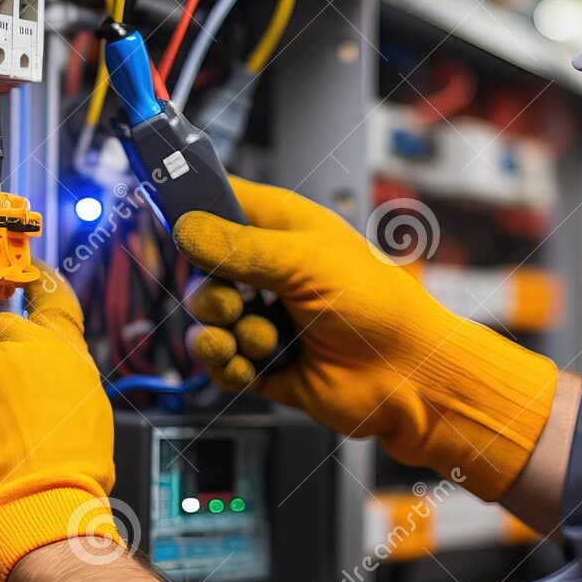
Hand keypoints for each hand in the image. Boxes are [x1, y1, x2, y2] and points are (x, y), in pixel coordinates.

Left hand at [0, 266, 121, 581]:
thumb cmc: (71, 473)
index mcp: (53, 348)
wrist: (35, 515)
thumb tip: (49, 372)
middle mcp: (4, 353)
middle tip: (15, 422)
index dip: (38, 280)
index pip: (47, 297)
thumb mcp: (90, 408)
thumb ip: (64, 374)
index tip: (30, 272)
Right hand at [175, 178, 558, 500]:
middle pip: (203, 273)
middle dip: (211, 294)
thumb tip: (186, 227)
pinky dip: (229, 368)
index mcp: (282, 230)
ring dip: (223, 335)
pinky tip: (253, 366)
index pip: (222, 204)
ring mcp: (266, 319)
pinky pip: (220, 364)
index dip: (194, 212)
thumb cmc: (377, 307)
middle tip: (237, 304)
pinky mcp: (264, 365)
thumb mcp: (305, 261)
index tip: (175, 225)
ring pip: (207, 321)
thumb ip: (239, 246)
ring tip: (259, 342)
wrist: (406, 376)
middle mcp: (270, 272)